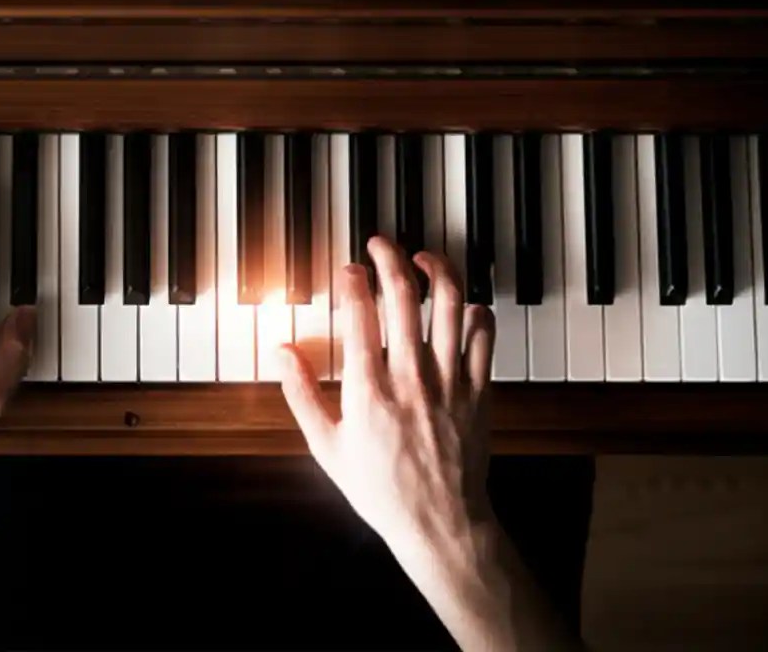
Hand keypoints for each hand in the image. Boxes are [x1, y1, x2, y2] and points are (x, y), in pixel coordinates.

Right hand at [279, 237, 495, 566]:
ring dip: (437, 270)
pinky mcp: (480, 390)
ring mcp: (451, 382)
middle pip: (404, 296)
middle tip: (381, 245)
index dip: (353, 280)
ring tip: (424, 258)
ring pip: (450, 305)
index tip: (348, 268)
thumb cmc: (380, 490)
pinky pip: (485, 336)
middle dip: (390, 258)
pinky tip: (462, 305)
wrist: (440, 523)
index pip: (360, 314)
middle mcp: (412, 378)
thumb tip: (281, 352)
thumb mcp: (326, 447)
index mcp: (369, 391)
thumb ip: (302, 394)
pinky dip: (476, 311)